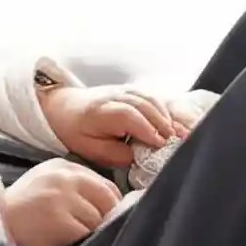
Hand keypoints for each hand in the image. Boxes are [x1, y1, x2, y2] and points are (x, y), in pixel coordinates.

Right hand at [1, 159, 121, 245]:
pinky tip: (68, 245)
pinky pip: (85, 234)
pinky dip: (81, 243)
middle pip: (107, 200)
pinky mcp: (59, 219)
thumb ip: (76, 188)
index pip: (105, 185)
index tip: (109, 220)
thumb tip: (114, 206)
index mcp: (63, 167)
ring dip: (92, 234)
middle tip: (98, 234)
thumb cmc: (22, 210)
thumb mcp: (47, 185)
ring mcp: (61, 197)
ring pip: (98, 219)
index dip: (112, 205)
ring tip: (76, 239)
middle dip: (106, 220)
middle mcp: (64, 177)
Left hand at [40, 85, 188, 166]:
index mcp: (101, 111)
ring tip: (182, 133)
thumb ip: (116, 154)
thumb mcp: (91, 149)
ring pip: (151, 99)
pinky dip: (166, 109)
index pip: (129, 116)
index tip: (162, 144)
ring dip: (168, 116)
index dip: (147, 129)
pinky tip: (174, 122)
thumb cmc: (76, 131)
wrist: (63, 106)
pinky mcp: (130, 89)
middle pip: (145, 105)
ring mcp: (124, 90)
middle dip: (164, 124)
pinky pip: (152, 96)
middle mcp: (114, 96)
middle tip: (180, 141)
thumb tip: (140, 155)